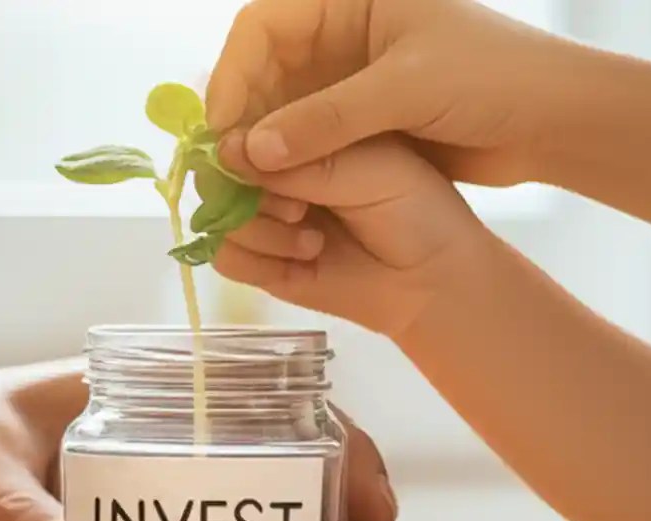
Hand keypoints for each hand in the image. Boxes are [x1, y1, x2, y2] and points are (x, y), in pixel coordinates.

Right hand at [205, 0, 571, 186]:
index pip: (260, 26)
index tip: (223, 127)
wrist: (555, 122)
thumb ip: (326, 119)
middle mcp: (339, 38)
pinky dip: (285, 166)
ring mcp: (346, 82)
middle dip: (241, 118)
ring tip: (251, 189)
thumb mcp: (405, 90)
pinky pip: (302, 141)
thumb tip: (251, 151)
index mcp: (348, 2)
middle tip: (229, 168)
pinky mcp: (356, 123)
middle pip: (259, 72)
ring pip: (275, 112)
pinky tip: (279, 195)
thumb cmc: (493, 78)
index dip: (232, 73)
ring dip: (260, 148)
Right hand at [212, 133, 493, 337]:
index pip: (244, 107)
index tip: (236, 151)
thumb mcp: (372, 168)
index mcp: (306, 124)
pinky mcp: (262, 256)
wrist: (435, 282)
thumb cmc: (419, 210)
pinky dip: (255, 261)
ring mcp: (267, 210)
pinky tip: (304, 261)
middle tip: (296, 207)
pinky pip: (225, 255)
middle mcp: (278, 163)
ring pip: (215, 213)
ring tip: (311, 241)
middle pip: (217, 165)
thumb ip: (304, 157)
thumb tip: (226, 149)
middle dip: (247, 190)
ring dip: (258, 230)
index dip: (230, 124)